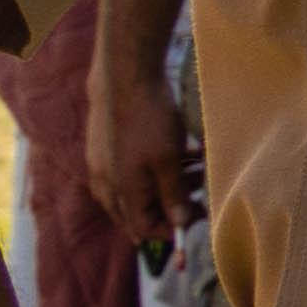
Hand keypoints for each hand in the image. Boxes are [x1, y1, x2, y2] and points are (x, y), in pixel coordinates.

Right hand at [87, 70, 193, 250]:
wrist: (125, 77)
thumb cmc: (149, 119)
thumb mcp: (168, 160)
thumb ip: (173, 194)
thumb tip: (179, 223)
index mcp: (120, 191)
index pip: (142, 228)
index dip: (171, 229)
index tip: (198, 217)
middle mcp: (107, 182)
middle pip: (140, 210)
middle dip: (173, 205)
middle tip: (201, 191)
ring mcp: (105, 163)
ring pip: (140, 187)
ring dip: (171, 184)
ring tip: (198, 168)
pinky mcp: (110, 146)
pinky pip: (136, 168)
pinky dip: (160, 167)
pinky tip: (185, 153)